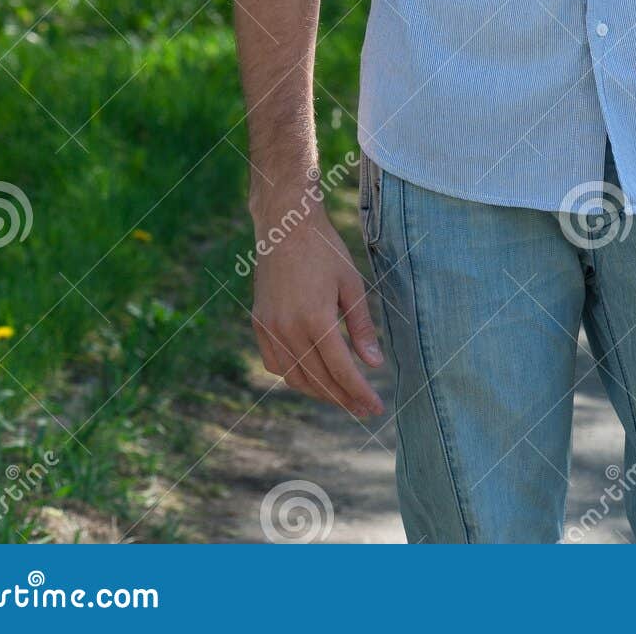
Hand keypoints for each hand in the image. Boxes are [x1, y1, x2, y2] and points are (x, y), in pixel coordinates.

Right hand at [251, 201, 385, 418]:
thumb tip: (375, 364)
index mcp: (316, 319)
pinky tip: (311, 377)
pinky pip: (276, 363)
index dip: (360, 393)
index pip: (342, 370)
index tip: (376, 408)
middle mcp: (288, 329)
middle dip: (344, 399)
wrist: (285, 225)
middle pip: (319, 380)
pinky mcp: (259, 323)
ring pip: (295, 378)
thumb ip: (362, 327)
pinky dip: (294, 376)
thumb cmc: (324, 250)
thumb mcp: (352, 285)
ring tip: (342, 397)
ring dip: (319, 392)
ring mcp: (269, 328)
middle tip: (363, 409)